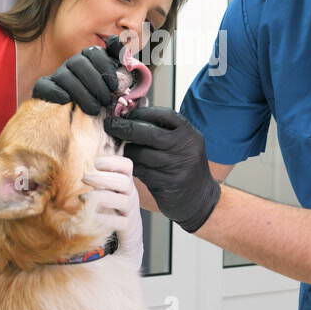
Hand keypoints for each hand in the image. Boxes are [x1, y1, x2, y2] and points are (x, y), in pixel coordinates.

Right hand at [32, 35, 124, 115]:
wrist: (78, 118)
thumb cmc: (100, 99)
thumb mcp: (114, 81)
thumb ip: (118, 60)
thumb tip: (118, 42)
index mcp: (88, 58)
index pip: (94, 53)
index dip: (106, 68)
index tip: (115, 86)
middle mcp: (71, 64)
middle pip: (80, 64)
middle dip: (96, 83)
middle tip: (105, 100)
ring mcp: (57, 75)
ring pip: (65, 77)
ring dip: (81, 93)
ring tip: (94, 109)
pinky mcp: (43, 88)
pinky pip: (45, 86)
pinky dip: (56, 93)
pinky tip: (67, 101)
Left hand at [81, 155, 143, 268]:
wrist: (127, 228)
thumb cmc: (112, 202)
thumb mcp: (108, 186)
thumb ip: (98, 174)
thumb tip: (76, 160)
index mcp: (126, 179)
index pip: (126, 165)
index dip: (111, 161)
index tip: (94, 163)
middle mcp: (131, 193)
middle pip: (125, 182)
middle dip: (103, 178)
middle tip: (84, 178)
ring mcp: (131, 210)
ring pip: (124, 201)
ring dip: (102, 197)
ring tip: (83, 196)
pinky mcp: (127, 226)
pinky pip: (120, 222)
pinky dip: (105, 218)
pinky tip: (91, 215)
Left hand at [103, 107, 220, 233]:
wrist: (200, 198)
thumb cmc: (185, 166)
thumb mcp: (181, 144)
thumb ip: (162, 129)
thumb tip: (132, 111)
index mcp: (189, 134)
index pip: (163, 115)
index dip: (141, 113)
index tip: (126, 113)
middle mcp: (186, 148)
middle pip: (148, 132)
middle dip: (125, 128)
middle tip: (110, 126)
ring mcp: (177, 166)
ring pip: (140, 153)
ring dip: (127, 150)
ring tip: (123, 149)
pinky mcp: (166, 183)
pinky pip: (140, 170)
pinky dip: (132, 166)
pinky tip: (129, 165)